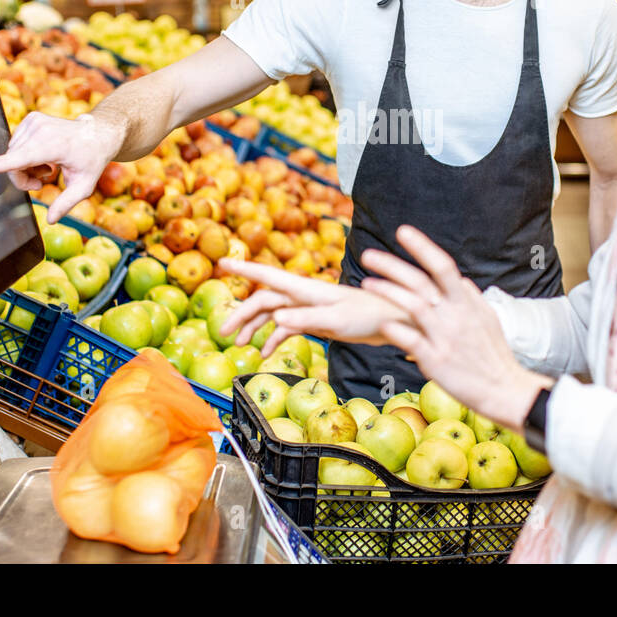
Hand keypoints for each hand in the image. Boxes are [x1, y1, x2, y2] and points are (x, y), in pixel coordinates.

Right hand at [0, 112, 124, 223]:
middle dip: (22, 178)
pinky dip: (25, 155)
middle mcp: (43, 130)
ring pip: (12, 153)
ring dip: (24, 167)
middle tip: (41, 183)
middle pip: (14, 162)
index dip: (4, 165)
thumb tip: (51, 220)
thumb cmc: (92, 160)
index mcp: (56, 145)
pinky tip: (45, 157)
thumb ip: (66, 203)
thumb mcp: (84, 186)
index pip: (25, 157)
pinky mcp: (31, 118)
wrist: (98, 133)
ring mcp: (35, 121)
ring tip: (48, 169)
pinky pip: (16, 144)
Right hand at [217, 257, 407, 355]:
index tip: (222, 264)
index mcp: (306, 289)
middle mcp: (304, 295)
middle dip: (242, 314)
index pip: (269, 276)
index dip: (244, 269)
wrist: (394, 321)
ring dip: (255, 327)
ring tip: (240, 345)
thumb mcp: (338, 318)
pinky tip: (266, 353)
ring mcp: (309, 308)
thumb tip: (275, 319)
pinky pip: (288, 327)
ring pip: (273, 314)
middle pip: (264, 300)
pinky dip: (274, 338)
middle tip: (224, 333)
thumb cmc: (370, 315)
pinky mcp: (317, 321)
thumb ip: (307, 317)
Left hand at [360, 225, 552, 431]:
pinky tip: (379, 324)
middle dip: (393, 265)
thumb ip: (471, 298)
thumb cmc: (494, 355)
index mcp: (467, 302)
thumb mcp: (488, 320)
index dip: (423, 247)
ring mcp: (444, 337)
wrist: (505, 390)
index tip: (403, 231)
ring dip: (387, 292)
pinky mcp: (436, 361)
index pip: (443, 266)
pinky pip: (410, 340)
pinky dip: (394, 329)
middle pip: (421, 282)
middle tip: (367, 255)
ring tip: (366, 283)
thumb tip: (460, 279)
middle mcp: (455, 315)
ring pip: (413, 306)